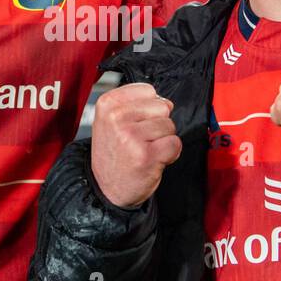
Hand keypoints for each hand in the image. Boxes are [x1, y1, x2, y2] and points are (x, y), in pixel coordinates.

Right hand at [90, 83, 181, 208]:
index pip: (148, 90)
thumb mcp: (111, 120)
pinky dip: (170, 154)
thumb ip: (135, 104)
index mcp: (107, 104)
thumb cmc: (113, 154)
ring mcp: (131, 137)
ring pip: (169, 126)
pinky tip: (152, 160)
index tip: (134, 124)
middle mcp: (117, 118)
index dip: (148, 109)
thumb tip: (166, 102)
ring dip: (162, 141)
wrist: (106, 189)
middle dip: (157, 124)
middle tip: (140, 141)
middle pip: (162, 107)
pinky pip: (175, 143)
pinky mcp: (146, 155)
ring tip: (144, 151)